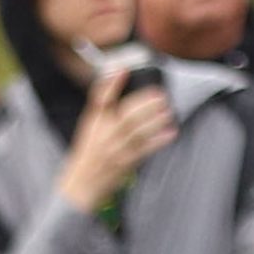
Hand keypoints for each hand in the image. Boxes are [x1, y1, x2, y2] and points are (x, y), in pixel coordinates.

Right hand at [57, 71, 176, 214]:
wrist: (82, 183)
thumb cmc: (89, 152)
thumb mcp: (90, 125)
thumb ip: (103, 105)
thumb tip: (118, 79)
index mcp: (94, 121)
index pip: (100, 98)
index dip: (111, 83)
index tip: (123, 70)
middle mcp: (104, 133)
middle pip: (126, 114)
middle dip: (145, 103)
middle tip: (161, 95)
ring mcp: (116, 148)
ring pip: (138, 131)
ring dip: (156, 119)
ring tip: (168, 110)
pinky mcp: (127, 161)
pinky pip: (145, 149)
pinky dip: (159, 140)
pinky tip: (170, 132)